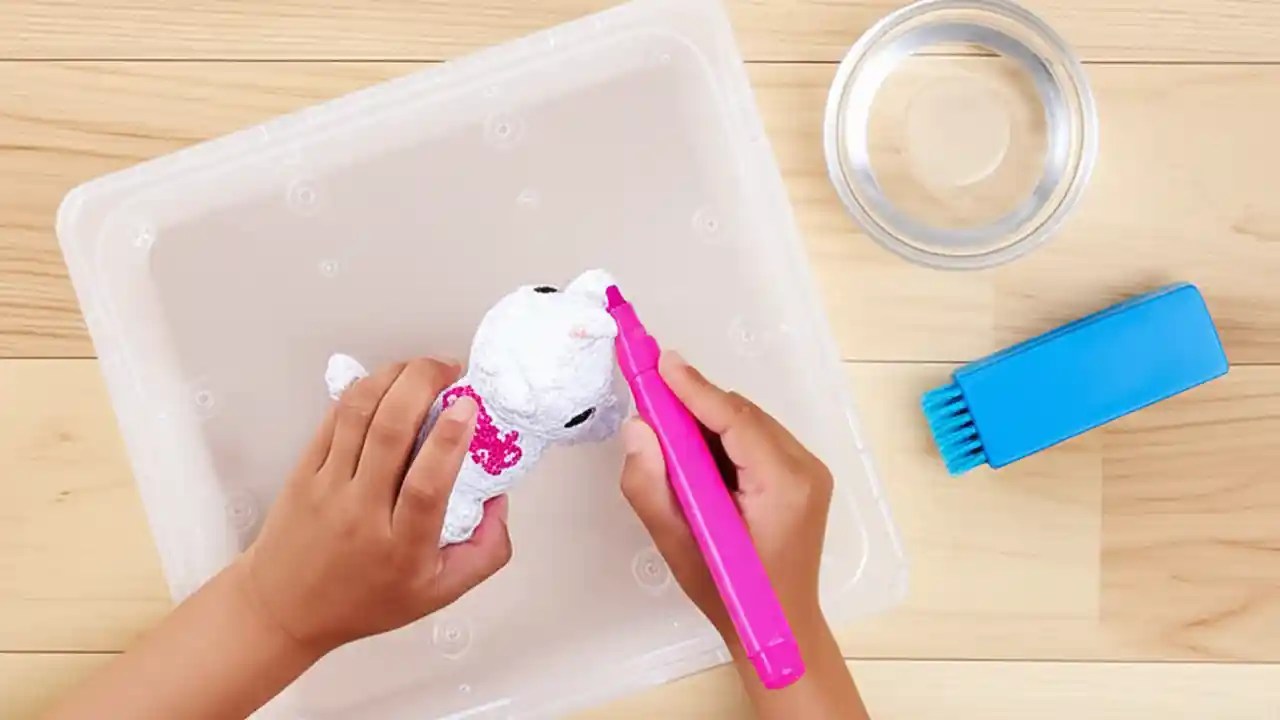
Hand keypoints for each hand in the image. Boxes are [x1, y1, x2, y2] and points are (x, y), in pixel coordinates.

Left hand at [240, 358, 513, 655]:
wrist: (285, 608)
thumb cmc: (364, 600)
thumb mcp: (439, 592)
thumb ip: (486, 551)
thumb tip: (500, 499)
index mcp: (402, 548)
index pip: (426, 486)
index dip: (449, 441)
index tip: (468, 406)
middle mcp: (362, 513)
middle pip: (389, 432)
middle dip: (422, 384)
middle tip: (450, 370)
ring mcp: (328, 488)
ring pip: (358, 414)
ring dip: (393, 377)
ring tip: (421, 370)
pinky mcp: (305, 470)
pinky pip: (334, 417)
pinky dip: (363, 390)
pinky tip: (388, 383)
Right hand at [618, 352, 833, 645]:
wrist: (778, 627)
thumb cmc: (731, 594)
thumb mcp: (678, 545)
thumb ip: (650, 485)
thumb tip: (638, 428)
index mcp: (783, 484)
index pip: (734, 419)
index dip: (693, 388)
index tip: (658, 362)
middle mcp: (805, 469)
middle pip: (742, 415)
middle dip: (695, 404)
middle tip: (649, 401)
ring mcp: (810, 472)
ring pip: (749, 424)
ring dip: (708, 422)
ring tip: (667, 434)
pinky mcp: (804, 478)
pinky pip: (758, 440)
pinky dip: (725, 439)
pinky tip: (696, 457)